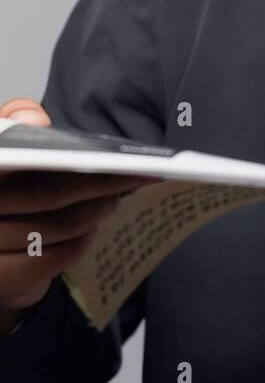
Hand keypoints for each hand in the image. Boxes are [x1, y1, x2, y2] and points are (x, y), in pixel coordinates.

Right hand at [0, 97, 157, 336]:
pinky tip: (89, 231)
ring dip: (92, 215)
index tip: (110, 154)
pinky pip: (48, 262)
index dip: (66, 155)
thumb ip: (14, 120)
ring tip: (115, 199)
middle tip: (134, 176)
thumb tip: (34, 119)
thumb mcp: (7, 146)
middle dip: (98, 185)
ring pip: (52, 229)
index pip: (16, 155)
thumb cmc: (6, 188)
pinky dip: (75, 245)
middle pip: (44, 193)